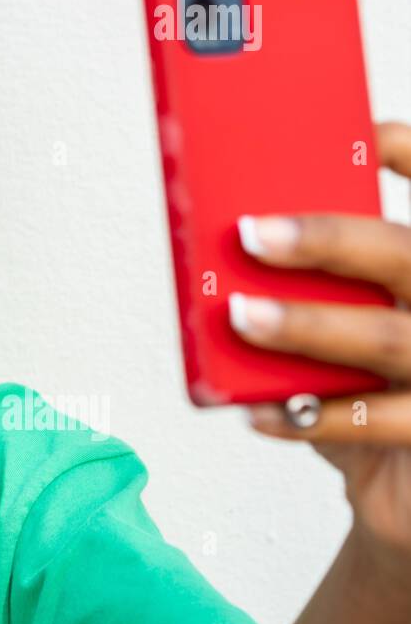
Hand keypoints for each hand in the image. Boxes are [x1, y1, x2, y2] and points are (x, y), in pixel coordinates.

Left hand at [230, 121, 410, 569]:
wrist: (403, 491)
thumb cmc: (365, 391)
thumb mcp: (344, 324)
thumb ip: (314, 286)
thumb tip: (231, 244)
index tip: (365, 132)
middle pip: (404, 255)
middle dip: (327, 240)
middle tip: (252, 233)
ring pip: (389, 338)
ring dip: (307, 326)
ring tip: (241, 317)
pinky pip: (376, 421)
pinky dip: (307, 414)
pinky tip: (256, 409)